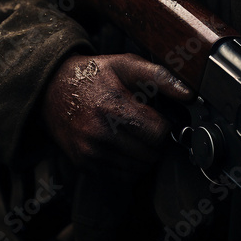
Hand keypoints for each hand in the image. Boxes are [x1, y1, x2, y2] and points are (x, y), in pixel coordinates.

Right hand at [42, 52, 192, 172]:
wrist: (52, 89)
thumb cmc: (93, 74)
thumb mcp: (125, 64)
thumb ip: (159, 76)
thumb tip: (188, 92)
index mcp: (112, 106)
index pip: (157, 133)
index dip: (165, 125)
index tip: (160, 117)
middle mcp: (100, 134)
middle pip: (149, 154)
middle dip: (156, 142)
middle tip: (149, 126)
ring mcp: (90, 153)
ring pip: (137, 169)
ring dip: (144, 156)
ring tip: (136, 135)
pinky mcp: (84, 165)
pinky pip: (120, 176)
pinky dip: (128, 165)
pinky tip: (123, 144)